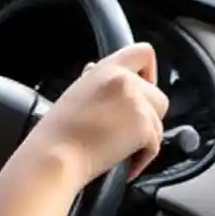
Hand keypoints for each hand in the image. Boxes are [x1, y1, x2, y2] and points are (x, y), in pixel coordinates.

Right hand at [19, 43, 169, 187]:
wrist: (56, 157)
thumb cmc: (58, 132)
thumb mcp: (74, 93)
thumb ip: (94, 80)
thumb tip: (95, 70)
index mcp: (107, 68)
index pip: (144, 53)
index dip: (149, 72)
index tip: (140, 90)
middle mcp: (124, 80)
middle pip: (157, 95)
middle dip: (147, 115)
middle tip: (125, 129)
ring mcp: (136, 103)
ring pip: (158, 122)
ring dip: (145, 138)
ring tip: (121, 149)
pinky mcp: (144, 127)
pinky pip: (155, 145)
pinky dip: (143, 158)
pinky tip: (124, 163)